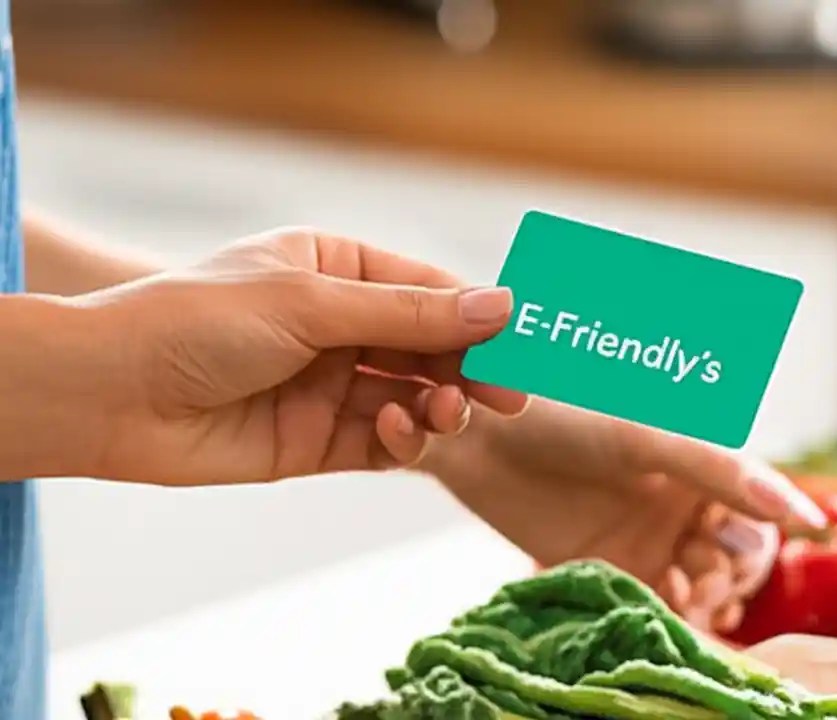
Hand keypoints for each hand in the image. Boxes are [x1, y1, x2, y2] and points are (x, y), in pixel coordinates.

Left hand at [65, 227, 526, 485]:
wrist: (111, 396)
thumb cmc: (198, 323)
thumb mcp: (313, 304)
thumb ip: (412, 313)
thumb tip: (503, 306)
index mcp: (334, 269)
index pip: (429, 289)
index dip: (480, 315)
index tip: (527, 341)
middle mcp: (337, 325)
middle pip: (430, 346)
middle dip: (471, 369)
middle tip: (510, 394)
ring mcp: (329, 384)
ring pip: (414, 396)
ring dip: (441, 405)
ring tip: (448, 412)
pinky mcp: (317, 440)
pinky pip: (384, 441)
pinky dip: (403, 438)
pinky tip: (399, 429)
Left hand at [424, 398, 826, 634]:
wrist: (479, 430)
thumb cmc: (565, 412)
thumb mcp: (648, 438)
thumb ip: (722, 472)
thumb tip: (798, 514)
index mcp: (703, 465)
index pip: (758, 516)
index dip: (757, 541)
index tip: (740, 552)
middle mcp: (680, 506)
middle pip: (733, 560)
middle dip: (727, 574)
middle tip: (698, 575)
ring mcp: (645, 541)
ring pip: (698, 590)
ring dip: (699, 600)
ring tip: (677, 590)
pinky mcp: (606, 572)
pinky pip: (652, 607)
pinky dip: (663, 615)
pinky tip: (656, 604)